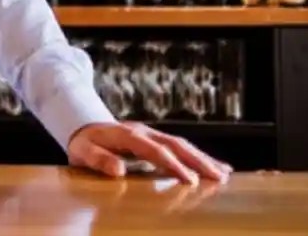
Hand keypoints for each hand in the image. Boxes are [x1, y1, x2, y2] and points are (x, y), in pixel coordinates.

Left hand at [67, 121, 231, 184]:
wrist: (82, 127)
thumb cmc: (84, 144)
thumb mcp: (83, 152)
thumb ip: (98, 159)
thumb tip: (118, 169)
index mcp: (128, 135)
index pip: (156, 151)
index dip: (174, 165)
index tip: (190, 181)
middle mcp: (144, 132)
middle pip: (176, 145)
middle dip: (198, 161)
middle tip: (218, 177)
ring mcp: (151, 134)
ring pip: (182, 144)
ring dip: (203, 158)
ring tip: (224, 173)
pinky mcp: (155, 139)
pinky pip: (179, 146)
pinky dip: (197, 156)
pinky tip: (214, 165)